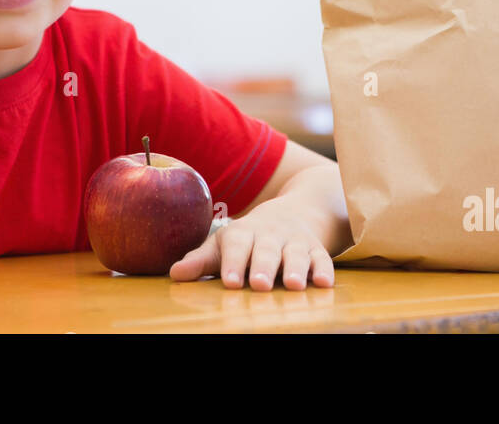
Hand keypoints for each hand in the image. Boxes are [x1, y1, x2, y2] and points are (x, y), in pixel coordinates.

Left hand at [169, 199, 335, 290]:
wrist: (292, 212)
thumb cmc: (248, 238)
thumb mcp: (223, 244)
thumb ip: (201, 260)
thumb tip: (174, 275)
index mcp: (243, 233)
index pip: (237, 245)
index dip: (233, 262)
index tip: (229, 281)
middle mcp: (270, 235)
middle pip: (266, 250)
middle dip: (263, 266)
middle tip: (259, 284)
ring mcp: (295, 241)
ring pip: (296, 253)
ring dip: (296, 268)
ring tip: (293, 285)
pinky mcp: (316, 249)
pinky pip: (322, 258)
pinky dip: (324, 269)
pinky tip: (324, 283)